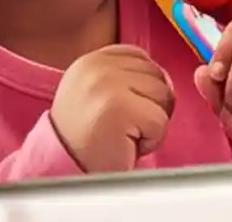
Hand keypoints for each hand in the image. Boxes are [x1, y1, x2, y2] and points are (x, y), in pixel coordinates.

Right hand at [51, 45, 174, 172]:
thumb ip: (126, 77)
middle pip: (157, 75)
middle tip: (120, 126)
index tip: (120, 109)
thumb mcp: (98, 94)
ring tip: (122, 135)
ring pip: (164, 96)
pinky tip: (126, 145)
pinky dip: (151, 140)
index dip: (141, 88)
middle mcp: (96, 67)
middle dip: (149, 105)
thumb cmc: (88, 140)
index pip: (141, 58)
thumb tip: (166, 79)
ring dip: (151, 123)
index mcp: (91, 61)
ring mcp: (106, 85)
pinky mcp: (119, 108)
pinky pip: (160, 121)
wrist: (65, 174)